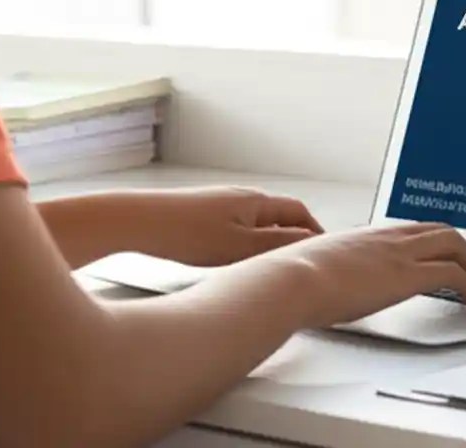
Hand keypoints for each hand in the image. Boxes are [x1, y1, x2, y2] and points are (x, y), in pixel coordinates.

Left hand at [126, 187, 323, 266]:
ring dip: (268, 242)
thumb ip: (279, 244)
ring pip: (256, 224)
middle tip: (301, 263)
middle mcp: (241, 197)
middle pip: (279, 216)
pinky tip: (235, 263)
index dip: (315, 232)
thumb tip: (312, 242)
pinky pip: (236, 228)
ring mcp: (220, 204)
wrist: (140, 222)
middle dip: (293, 238)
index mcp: (257, 202)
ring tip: (271, 267)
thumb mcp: (241, 247)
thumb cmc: (188, 234)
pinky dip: (246, 244)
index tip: (324, 252)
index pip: (299, 212)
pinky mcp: (202, 214)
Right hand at [260, 222, 465, 327]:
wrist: (291, 281)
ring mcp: (398, 253)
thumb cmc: (293, 279)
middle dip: (462, 247)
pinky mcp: (406, 275)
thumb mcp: (317, 268)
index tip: (439, 255)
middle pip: (439, 229)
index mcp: (367, 235)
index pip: (411, 229)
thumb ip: (329, 271)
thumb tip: (322, 286)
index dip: (431, 241)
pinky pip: (452, 274)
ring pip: (453, 243)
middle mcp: (387, 237)